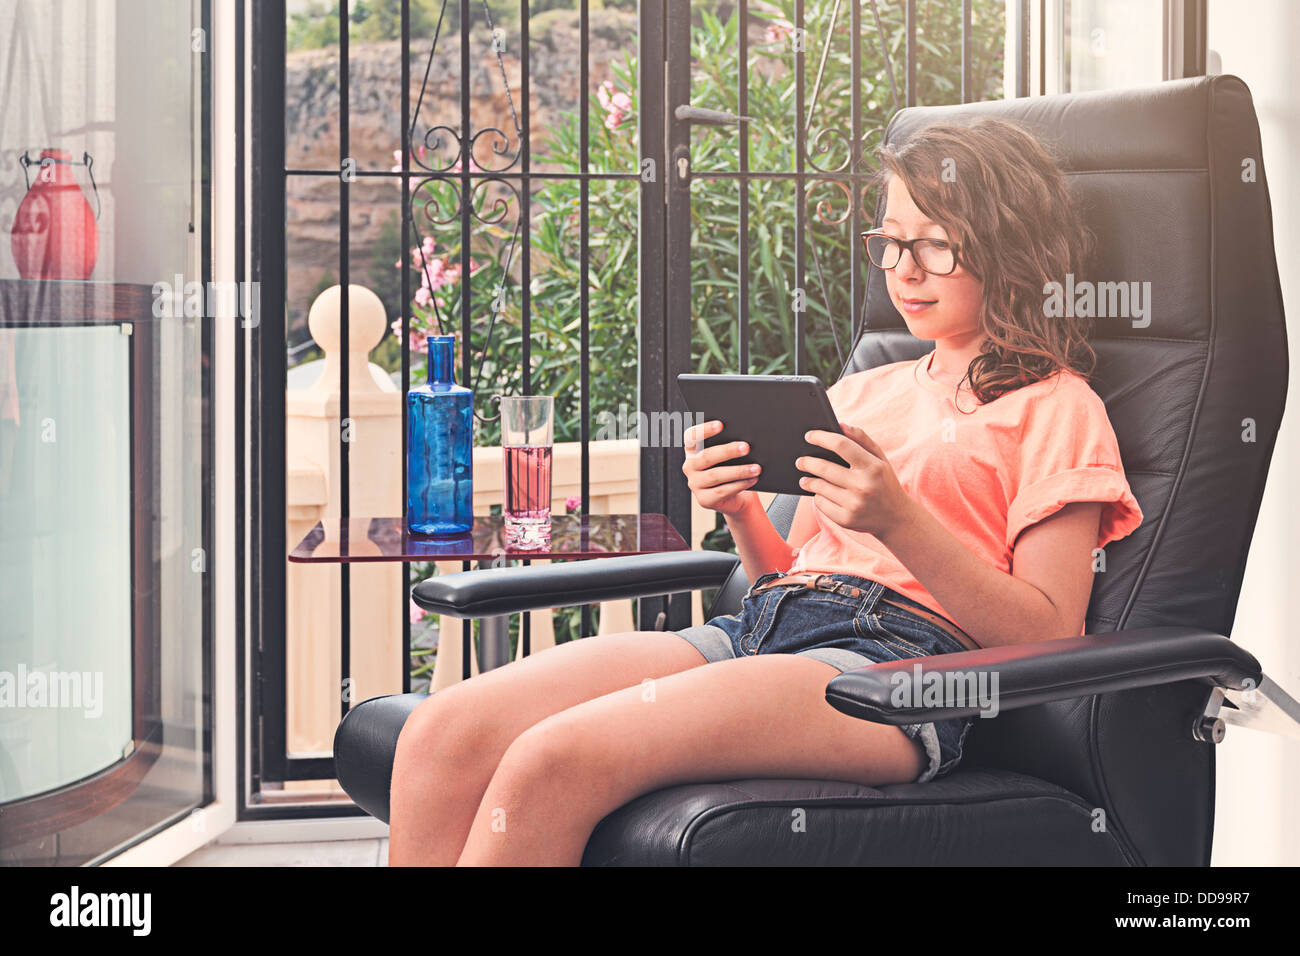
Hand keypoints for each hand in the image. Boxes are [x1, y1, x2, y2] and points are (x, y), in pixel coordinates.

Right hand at [681, 419, 759, 515]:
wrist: (735, 499)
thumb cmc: (732, 471)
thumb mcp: (729, 458)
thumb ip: (730, 447)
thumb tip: (744, 441)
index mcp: (693, 452)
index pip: (691, 436)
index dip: (704, 430)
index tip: (720, 424)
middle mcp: (690, 467)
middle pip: (706, 456)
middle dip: (727, 451)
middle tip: (746, 447)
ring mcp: (695, 484)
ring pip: (716, 475)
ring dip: (738, 470)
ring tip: (756, 468)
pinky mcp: (704, 499)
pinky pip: (722, 491)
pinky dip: (740, 484)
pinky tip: (752, 479)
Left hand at [795, 422, 913, 537]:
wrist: (896, 518)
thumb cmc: (884, 482)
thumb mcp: (880, 459)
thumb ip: (862, 439)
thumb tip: (841, 425)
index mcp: (872, 467)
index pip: (842, 445)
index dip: (822, 438)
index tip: (809, 436)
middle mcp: (863, 485)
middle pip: (824, 468)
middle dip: (807, 462)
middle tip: (800, 461)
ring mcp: (854, 504)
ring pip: (819, 487)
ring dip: (808, 481)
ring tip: (805, 479)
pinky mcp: (846, 519)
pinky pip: (821, 504)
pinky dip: (818, 497)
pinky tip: (820, 494)